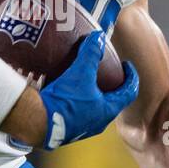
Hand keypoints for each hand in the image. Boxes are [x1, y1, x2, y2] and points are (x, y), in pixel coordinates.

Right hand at [38, 31, 138, 148]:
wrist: (37, 123)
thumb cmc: (64, 102)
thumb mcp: (80, 73)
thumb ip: (91, 54)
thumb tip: (98, 37)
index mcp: (108, 110)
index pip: (129, 92)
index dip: (131, 77)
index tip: (126, 66)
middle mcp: (98, 122)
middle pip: (112, 101)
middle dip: (111, 86)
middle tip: (106, 72)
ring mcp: (83, 128)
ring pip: (95, 109)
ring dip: (93, 95)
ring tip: (85, 81)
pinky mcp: (67, 130)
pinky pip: (78, 114)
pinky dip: (77, 102)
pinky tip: (66, 93)